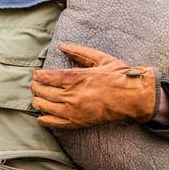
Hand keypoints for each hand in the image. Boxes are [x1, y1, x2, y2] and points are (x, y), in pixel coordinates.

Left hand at [30, 44, 157, 129]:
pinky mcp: (78, 123)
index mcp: (76, 77)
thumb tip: (62, 46)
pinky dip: (45, 120)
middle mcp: (71, 94)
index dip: (38, 76)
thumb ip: (79, 52)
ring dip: (37, 102)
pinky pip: (55, 123)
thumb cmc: (118, 77)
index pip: (47, 77)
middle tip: (35, 85)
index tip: (36, 75)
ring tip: (36, 99)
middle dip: (36, 88)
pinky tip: (41, 117)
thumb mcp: (100, 59)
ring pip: (45, 106)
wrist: (133, 97)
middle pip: (43, 91)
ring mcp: (73, 110)